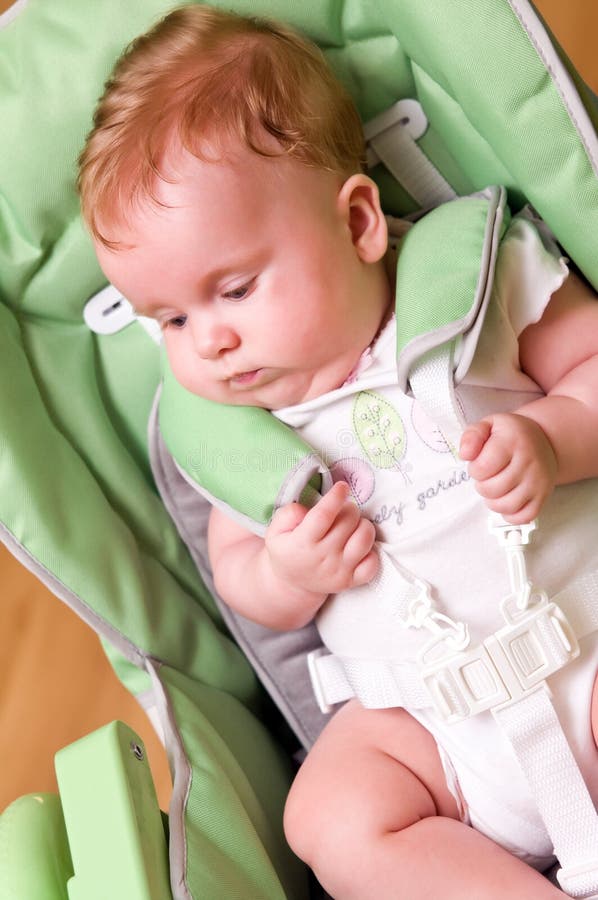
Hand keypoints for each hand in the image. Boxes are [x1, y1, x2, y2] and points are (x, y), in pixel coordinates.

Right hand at [265, 481, 378, 595]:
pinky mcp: (352, 581)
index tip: (342, 487)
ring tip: (352, 526)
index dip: (336, 497)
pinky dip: (370, 549)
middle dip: (349, 508)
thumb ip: (288, 514)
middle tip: (342, 511)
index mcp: (302, 543)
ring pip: (365, 538)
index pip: (323, 516)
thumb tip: (308, 509)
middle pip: (348, 521)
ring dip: (362, 525)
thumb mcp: (275, 531)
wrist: (292, 585)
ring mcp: (340, 571)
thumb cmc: (286, 551)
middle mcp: (323, 558)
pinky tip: (357, 545)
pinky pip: (373, 561)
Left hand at [459, 413, 557, 523]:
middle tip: (488, 476)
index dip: (474, 469)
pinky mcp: (544, 496)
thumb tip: (465, 454)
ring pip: (506, 506)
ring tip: (495, 488)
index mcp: (512, 442)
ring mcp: (538, 481)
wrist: (544, 440)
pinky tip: (507, 500)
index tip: (480, 462)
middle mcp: (529, 462)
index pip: (482, 468)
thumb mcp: (489, 425)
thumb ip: (472, 436)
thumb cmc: (511, 435)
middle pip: (491, 489)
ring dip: (493, 501)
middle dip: (482, 485)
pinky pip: (523, 517)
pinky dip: (511, 514)